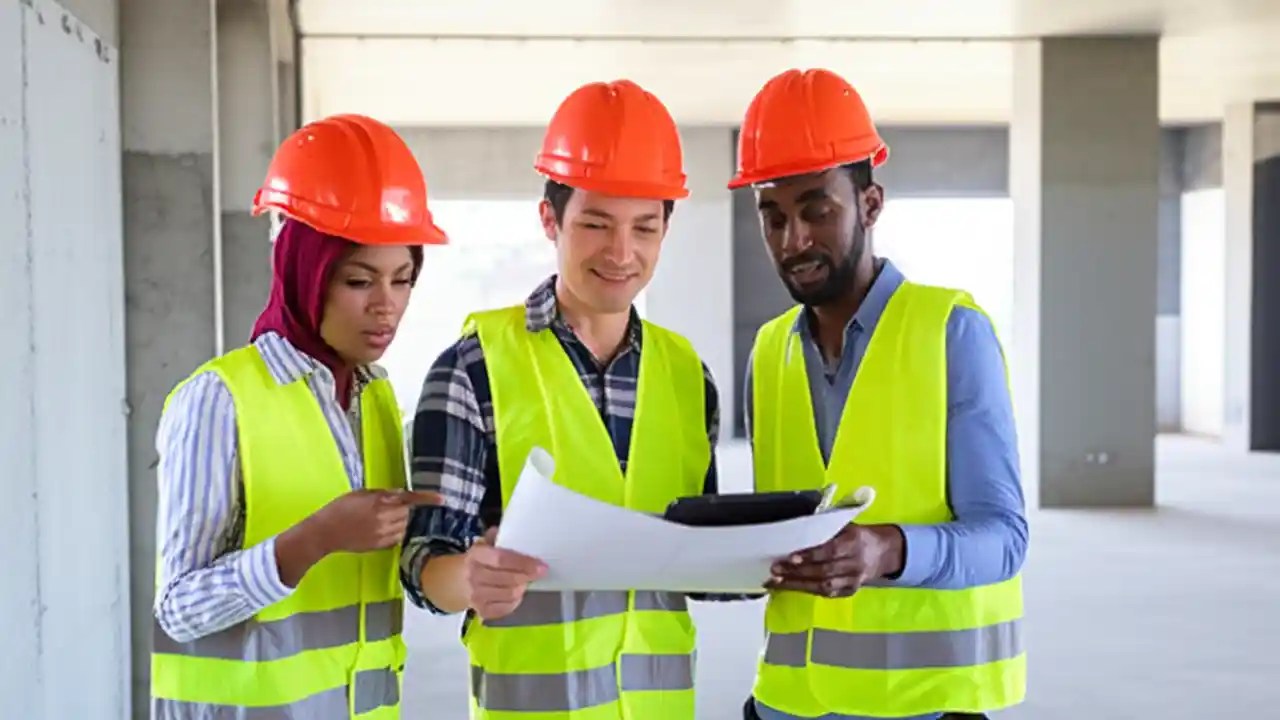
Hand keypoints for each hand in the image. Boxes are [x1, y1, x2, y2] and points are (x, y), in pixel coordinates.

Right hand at [309, 489, 442, 553]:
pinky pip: (397, 537)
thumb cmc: (340, 509)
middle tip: (391, 506)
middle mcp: (385, 519)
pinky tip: (382, 528)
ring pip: (404, 526)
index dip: (428, 499)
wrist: (325, 532)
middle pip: (408, 513)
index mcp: (380, 502)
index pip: (410, 499)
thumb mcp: (360, 494)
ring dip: (401, 520)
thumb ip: (382, 494)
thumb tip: (399, 494)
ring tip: (385, 517)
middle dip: (406, 508)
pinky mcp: (381, 546)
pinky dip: (395, 531)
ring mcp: (384, 534)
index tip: (442, 499)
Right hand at [464, 528, 546, 620]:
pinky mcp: (481, 611)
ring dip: (522, 587)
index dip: (523, 563)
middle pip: (508, 578)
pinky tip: (516, 593)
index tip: (542, 565)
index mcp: (476, 555)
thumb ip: (498, 538)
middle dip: (528, 575)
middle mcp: (474, 576)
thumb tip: (514, 530)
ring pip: (510, 594)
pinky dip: (515, 601)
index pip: (502, 559)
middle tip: (540, 572)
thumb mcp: (484, 545)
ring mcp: (476, 596)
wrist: (456, 582)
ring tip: (526, 581)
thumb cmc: (478, 561)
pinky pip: (506, 608)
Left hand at [765, 525, 903, 597]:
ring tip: (777, 581)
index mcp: (854, 542)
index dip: (810, 556)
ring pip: (824, 586)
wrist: (882, 553)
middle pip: (824, 571)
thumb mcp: (845, 526)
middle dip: (797, 572)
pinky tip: (790, 587)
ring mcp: (854, 580)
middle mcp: (855, 563)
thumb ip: (825, 528)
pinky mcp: (850, 591)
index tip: (790, 557)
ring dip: (798, 584)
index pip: (830, 551)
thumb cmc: (857, 535)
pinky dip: (807, 590)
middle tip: (775, 570)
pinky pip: (827, 593)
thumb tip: (796, 529)